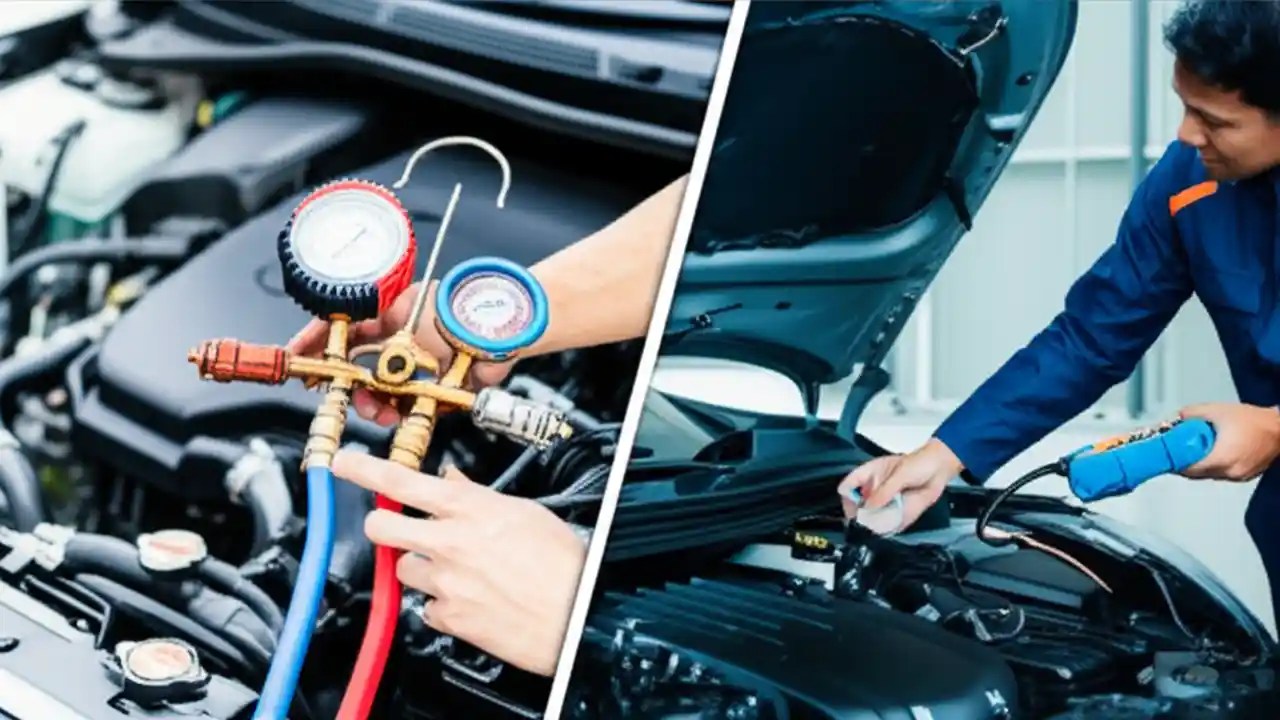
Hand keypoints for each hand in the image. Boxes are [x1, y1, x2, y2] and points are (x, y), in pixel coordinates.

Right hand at [285, 281, 515, 425]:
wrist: (495, 330)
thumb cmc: (452, 309)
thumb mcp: (399, 313)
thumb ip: (366, 330)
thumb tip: (334, 344)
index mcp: (387, 316)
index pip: (341, 331)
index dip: (317, 345)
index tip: (296, 360)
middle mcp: (400, 344)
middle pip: (358, 372)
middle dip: (346, 387)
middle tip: (340, 395)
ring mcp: (418, 368)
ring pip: (382, 396)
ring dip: (375, 406)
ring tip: (379, 411)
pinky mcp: (437, 391)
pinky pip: (410, 411)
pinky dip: (402, 416)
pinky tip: (400, 415)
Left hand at [332, 450, 586, 676]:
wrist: (578, 613)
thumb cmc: (563, 563)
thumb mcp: (523, 512)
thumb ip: (478, 497)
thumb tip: (453, 482)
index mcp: (469, 510)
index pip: (402, 481)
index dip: (364, 469)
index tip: (343, 462)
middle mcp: (449, 543)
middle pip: (381, 526)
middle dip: (384, 524)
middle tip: (399, 526)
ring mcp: (445, 582)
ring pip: (403, 568)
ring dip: (421, 567)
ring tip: (458, 571)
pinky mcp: (448, 618)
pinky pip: (426, 606)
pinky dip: (441, 603)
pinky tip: (471, 598)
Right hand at [836, 437, 962, 531]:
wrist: (940, 470)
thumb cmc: (919, 464)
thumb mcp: (900, 475)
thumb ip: (885, 491)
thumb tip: (869, 507)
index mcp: (869, 474)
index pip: (848, 486)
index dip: (847, 498)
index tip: (852, 510)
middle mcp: (874, 489)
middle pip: (858, 505)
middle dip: (860, 516)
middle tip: (865, 523)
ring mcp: (885, 501)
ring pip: (872, 517)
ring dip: (875, 524)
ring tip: (880, 527)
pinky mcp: (897, 511)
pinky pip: (889, 523)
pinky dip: (889, 528)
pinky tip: (891, 528)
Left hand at [1178, 402, 1279, 480]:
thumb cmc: (1254, 421)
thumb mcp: (1216, 410)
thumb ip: (1192, 414)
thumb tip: (1177, 419)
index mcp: (1220, 459)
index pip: (1187, 469)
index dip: (1174, 462)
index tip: (1166, 456)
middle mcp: (1229, 472)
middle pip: (1196, 473)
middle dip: (1184, 462)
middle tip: (1177, 451)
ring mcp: (1237, 476)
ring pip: (1208, 474)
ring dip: (1199, 464)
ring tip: (1195, 449)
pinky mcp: (1244, 475)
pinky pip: (1221, 473)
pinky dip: (1213, 464)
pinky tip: (1212, 452)